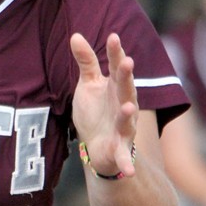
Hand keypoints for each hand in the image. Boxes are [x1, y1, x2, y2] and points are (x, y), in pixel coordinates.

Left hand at [70, 31, 137, 178]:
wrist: (97, 147)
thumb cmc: (95, 112)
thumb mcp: (88, 85)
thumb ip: (86, 62)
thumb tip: (75, 35)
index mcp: (115, 88)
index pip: (116, 67)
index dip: (116, 53)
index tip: (113, 37)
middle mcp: (124, 105)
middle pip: (126, 89)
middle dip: (126, 77)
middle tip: (126, 62)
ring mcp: (124, 128)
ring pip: (127, 120)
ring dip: (128, 114)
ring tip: (129, 107)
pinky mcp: (120, 150)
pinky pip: (125, 157)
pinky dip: (127, 164)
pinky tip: (130, 171)